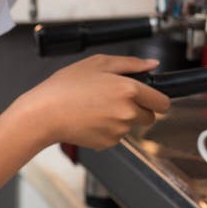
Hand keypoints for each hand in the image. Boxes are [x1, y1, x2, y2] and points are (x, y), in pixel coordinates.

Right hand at [21, 54, 169, 149]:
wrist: (43, 114)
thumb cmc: (66, 86)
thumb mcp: (98, 63)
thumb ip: (131, 63)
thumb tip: (153, 65)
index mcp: (129, 90)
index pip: (163, 103)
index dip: (158, 99)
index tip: (152, 98)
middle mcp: (128, 113)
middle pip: (150, 117)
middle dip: (140, 110)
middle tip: (116, 99)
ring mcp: (118, 131)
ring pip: (130, 126)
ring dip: (121, 119)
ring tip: (97, 107)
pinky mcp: (107, 144)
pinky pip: (115, 136)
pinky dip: (108, 129)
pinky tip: (91, 119)